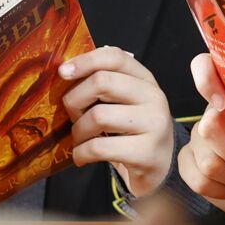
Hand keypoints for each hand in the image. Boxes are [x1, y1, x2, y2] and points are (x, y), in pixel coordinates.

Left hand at [61, 45, 172, 200]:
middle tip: (73, 116)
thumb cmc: (133, 131)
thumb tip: (64, 72)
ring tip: (80, 140)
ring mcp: (153, 125)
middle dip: (75, 100)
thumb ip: (102, 85)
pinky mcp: (146, 152)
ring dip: (78, 131)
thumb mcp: (123, 102)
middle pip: (101, 82)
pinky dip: (81, 153)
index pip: (114, 57)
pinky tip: (81, 156)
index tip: (62, 72)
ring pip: (98, 116)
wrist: (161, 166)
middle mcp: (153, 97)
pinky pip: (99, 147)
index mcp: (145, 79)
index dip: (85, 61)